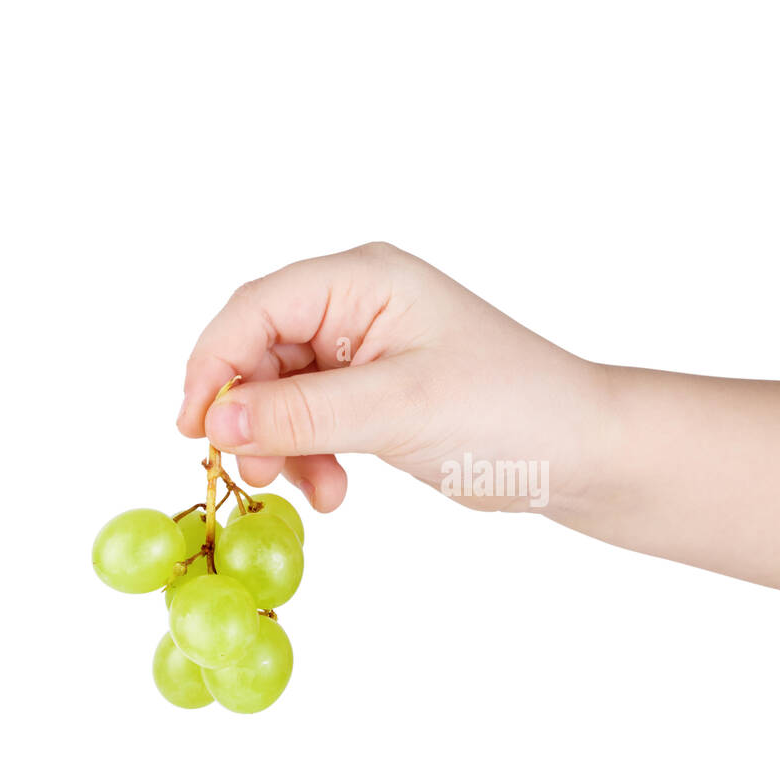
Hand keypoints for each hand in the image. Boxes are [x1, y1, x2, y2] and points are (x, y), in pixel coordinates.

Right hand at [180, 242, 779, 620]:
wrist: (583, 453)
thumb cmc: (510, 413)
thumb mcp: (398, 411)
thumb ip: (303, 411)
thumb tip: (216, 418)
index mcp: (365, 280)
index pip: (256, 308)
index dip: (213, 366)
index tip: (195, 431)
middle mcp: (361, 304)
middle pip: (262, 350)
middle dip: (250, 413)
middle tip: (252, 472)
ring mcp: (370, 349)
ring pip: (285, 391)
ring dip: (283, 443)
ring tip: (312, 491)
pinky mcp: (380, 393)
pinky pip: (318, 418)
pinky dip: (314, 454)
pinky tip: (335, 491)